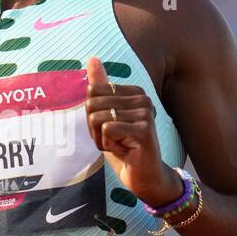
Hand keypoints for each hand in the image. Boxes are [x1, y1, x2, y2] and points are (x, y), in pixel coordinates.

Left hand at [84, 56, 180, 207]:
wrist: (144, 177)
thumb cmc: (124, 147)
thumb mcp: (106, 116)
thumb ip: (101, 87)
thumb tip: (92, 58)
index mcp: (134, 91)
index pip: (93, 92)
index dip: (91, 115)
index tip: (108, 129)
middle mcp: (142, 98)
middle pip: (92, 104)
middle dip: (93, 129)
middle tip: (112, 140)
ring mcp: (145, 114)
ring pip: (98, 119)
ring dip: (100, 139)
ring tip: (118, 146)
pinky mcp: (144, 131)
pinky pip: (107, 130)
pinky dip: (107, 145)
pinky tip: (123, 151)